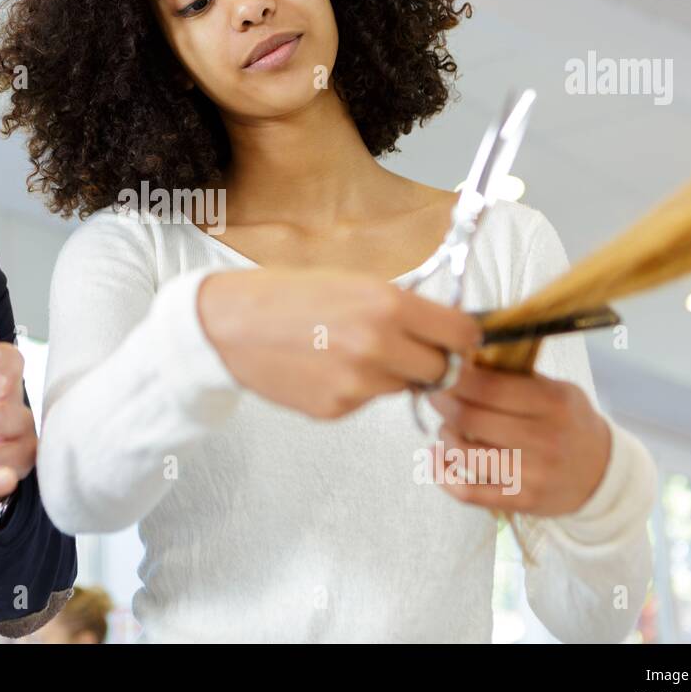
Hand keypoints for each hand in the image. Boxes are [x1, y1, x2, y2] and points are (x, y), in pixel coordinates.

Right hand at [198, 268, 484, 419]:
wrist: (229, 325)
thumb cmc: (288, 294)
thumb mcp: (353, 281)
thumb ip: (401, 306)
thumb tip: (443, 328)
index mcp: (388, 306)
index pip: (462, 334)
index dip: (461, 336)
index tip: (454, 336)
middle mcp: (379, 347)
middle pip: (442, 369)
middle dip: (431, 359)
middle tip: (407, 346)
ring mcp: (358, 384)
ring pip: (403, 387)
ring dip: (391, 374)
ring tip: (349, 350)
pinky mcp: (337, 410)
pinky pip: (367, 400)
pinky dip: (356, 387)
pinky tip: (325, 367)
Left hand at [427, 360, 611, 515]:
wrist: (602, 473)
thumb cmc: (569, 423)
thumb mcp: (558, 390)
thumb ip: (517, 377)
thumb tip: (465, 361)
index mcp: (554, 403)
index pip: (490, 387)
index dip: (457, 378)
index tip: (444, 371)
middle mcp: (545, 439)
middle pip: (472, 418)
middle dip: (444, 404)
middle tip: (435, 396)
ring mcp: (533, 474)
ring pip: (465, 454)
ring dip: (444, 435)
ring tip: (446, 426)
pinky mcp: (521, 501)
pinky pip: (468, 492)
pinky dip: (442, 474)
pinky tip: (435, 457)